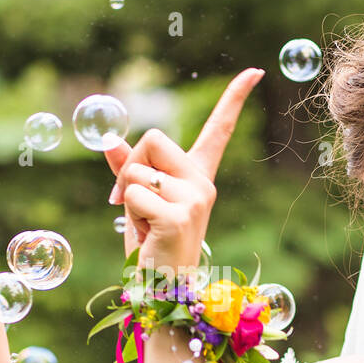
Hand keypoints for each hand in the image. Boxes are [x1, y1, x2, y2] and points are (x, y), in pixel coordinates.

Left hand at [103, 68, 264, 277]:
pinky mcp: (179, 217)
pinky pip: (133, 194)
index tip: (255, 71)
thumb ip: (127, 170)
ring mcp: (195, 199)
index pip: (218, 130)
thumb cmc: (152, 247)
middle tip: (131, 203)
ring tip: (143, 225)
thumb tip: (108, 140)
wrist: (162, 291)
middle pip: (152, 138)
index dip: (234, 99)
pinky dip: (127, 214)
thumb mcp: (138, 202)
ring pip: (136, 169)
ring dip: (125, 198)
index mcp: (198, 177)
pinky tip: (146, 235)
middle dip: (129, 166)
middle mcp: (202, 184)